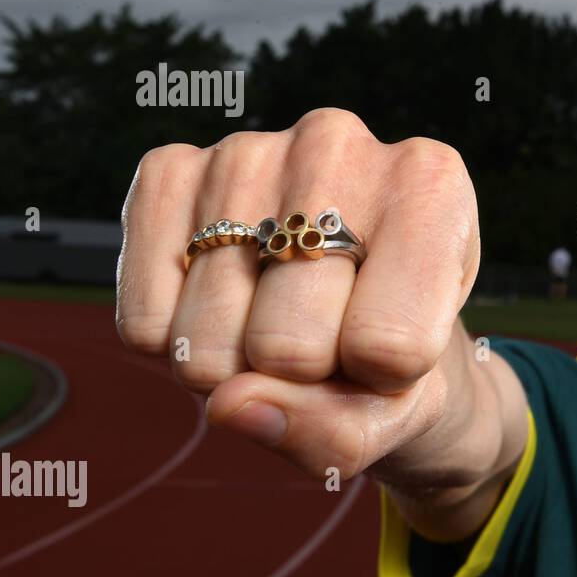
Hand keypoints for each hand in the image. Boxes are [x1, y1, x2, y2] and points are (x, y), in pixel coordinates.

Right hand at [116, 108, 486, 486]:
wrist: (346, 299)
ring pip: (207, 341)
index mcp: (432, 184)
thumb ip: (338, 432)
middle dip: (301, 376)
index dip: (380, 381)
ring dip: (235, 367)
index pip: (387, 345)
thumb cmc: (392, 350)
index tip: (392, 347)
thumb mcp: (403, 405)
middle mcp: (338, 143)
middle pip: (287, 344)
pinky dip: (177, 343)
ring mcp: (246, 150)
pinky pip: (145, 320)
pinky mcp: (168, 171)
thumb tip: (230, 404)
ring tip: (276, 318)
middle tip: (326, 337)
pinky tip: (224, 304)